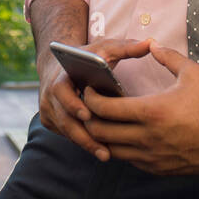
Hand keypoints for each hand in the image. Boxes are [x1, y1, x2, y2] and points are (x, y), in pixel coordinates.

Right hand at [37, 36, 151, 160]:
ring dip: (84, 143)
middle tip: (102, 149)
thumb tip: (150, 43)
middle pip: (64, 118)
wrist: (61, 64)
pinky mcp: (50, 120)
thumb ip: (127, 48)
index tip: (88, 114)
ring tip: (105, 155)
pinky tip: (98, 150)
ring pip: (65, 130)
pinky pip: (65, 134)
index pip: (61, 91)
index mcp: (60, 75)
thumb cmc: (87, 57)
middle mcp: (49, 94)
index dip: (72, 104)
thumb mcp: (105, 48)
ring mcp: (48, 109)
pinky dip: (81, 141)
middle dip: (83, 135)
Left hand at [81, 39, 198, 174]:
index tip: (89, 90)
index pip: (104, 109)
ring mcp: (152, 156)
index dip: (90, 99)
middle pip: (101, 132)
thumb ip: (168, 56)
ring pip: (111, 149)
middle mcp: (148, 137)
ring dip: (103, 136)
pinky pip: (128, 160)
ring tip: (105, 121)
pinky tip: (125, 135)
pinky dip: (121, 148)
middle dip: (89, 118)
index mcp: (152, 111)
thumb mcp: (193, 73)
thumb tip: (152, 43)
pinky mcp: (157, 168)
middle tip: (90, 106)